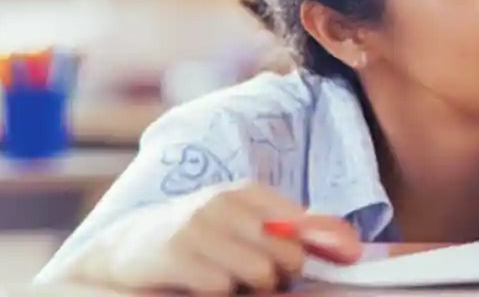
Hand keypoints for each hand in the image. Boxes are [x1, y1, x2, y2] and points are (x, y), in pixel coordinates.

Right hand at [71, 180, 362, 293]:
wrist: (125, 248)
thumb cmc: (198, 238)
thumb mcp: (246, 225)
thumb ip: (297, 231)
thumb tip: (352, 246)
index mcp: (247, 192)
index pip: (306, 223)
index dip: (326, 250)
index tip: (341, 262)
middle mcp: (224, 201)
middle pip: (288, 255)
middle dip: (281, 277)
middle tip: (256, 279)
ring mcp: (198, 225)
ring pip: (260, 275)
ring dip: (250, 290)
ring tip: (228, 281)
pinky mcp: (176, 252)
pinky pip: (222, 288)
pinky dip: (219, 294)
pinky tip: (202, 287)